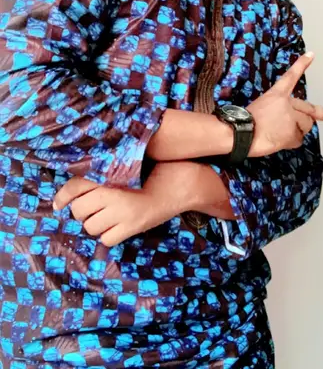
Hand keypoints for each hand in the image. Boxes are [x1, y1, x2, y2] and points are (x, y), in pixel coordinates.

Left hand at [53, 161, 232, 245]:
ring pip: (90, 226)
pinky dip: (108, 234)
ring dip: (95, 222)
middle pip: (79, 209)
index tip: (57, 204)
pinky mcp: (132, 227)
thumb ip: (105, 176)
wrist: (181, 183)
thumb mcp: (128, 168)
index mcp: (111, 174)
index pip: (77, 185)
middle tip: (95, 206)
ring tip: (108, 215)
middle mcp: (114, 193)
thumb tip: (76, 192)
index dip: (63, 195)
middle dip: (83, 210)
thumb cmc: (155, 170)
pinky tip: (118, 225)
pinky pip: (106, 239)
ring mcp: (123, 212)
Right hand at [247, 52, 322, 157]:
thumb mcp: (260, 107)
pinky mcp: (293, 133)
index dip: (301, 65)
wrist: (241, 132)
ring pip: (306, 127)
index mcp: (276, 94)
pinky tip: (279, 142)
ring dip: (298, 132)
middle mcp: (288, 104)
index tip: (311, 55)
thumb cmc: (244, 121)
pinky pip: (299, 140)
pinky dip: (292, 142)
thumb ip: (276, 110)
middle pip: (310, 110)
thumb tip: (283, 122)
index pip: (291, 76)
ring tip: (281, 135)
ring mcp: (292, 118)